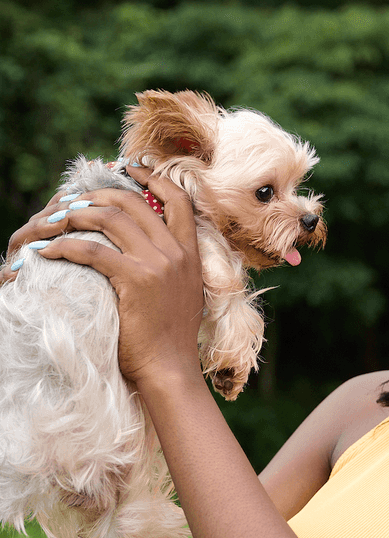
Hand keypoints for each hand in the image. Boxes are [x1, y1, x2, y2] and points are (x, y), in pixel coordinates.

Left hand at [3, 166, 204, 388]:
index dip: (154, 179)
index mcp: (191, 255)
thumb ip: (174, 269)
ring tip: (56, 220)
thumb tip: (152, 252)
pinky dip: (64, 246)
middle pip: (134, 203)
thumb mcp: (184, 296)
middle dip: (99, 195)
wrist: (171, 369)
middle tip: (75, 199)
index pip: (178, 201)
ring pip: (111, 219)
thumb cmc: (170, 341)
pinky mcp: (135, 280)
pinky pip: (92, 250)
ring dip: (77, 215)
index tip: (132, 168)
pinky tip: (48, 252)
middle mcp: (176, 253)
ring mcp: (157, 265)